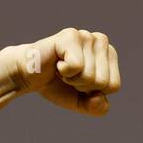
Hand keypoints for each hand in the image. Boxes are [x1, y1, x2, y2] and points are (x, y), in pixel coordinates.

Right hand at [4, 28, 120, 115]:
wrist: (28, 76)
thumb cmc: (57, 85)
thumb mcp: (81, 102)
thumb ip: (97, 107)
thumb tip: (100, 98)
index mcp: (109, 54)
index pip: (114, 86)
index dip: (92, 92)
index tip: (78, 81)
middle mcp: (101, 41)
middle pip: (103, 82)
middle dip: (82, 86)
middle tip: (68, 75)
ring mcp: (86, 36)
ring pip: (90, 76)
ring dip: (72, 79)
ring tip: (62, 68)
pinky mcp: (70, 36)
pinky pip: (77, 67)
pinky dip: (64, 72)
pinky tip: (57, 63)